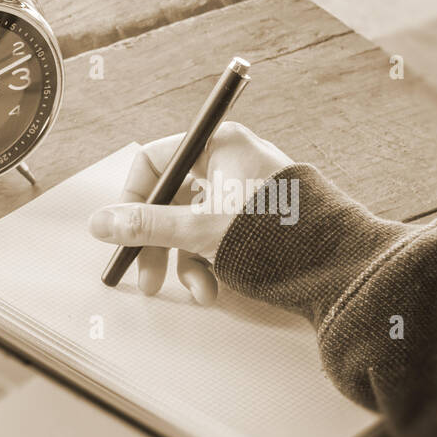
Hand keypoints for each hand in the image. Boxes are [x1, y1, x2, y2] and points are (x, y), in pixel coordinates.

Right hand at [87, 122, 292, 303]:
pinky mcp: (255, 219)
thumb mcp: (198, 229)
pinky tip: (213, 288)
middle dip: (156, 244)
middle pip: (171, 199)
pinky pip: (215, 237)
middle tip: (145, 275)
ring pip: (191, 224)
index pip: (155, 160)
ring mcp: (244, 191)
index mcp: (220, 146)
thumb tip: (99, 223)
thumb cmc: (276, 235)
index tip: (122, 230)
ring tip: (194, 291)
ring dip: (183, 263)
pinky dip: (208, 265)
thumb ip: (144, 225)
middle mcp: (232, 162)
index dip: (132, 197)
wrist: (337, 266)